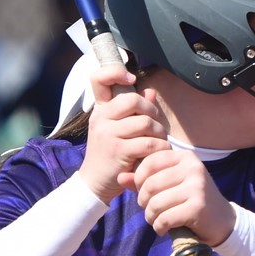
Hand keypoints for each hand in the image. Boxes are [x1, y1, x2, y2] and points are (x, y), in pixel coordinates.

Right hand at [78, 65, 169, 202]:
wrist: (94, 183)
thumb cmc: (109, 155)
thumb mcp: (116, 130)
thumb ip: (133, 111)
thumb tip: (150, 92)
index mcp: (100, 110)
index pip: (98, 78)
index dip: (115, 72)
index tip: (131, 81)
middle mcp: (101, 118)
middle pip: (132, 100)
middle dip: (151, 111)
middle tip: (155, 124)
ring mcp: (108, 134)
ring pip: (145, 122)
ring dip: (159, 133)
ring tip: (159, 142)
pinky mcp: (119, 151)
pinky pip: (148, 143)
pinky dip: (159, 148)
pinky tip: (158, 153)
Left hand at [131, 150, 234, 245]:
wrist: (222, 221)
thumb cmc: (191, 200)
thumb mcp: (170, 185)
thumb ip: (144, 180)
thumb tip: (119, 178)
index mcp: (185, 157)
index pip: (150, 161)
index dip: (139, 179)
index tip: (143, 192)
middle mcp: (193, 168)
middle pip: (150, 185)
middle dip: (143, 202)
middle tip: (149, 210)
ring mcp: (197, 187)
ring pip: (155, 203)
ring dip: (150, 217)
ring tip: (155, 220)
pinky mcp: (198, 207)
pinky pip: (165, 218)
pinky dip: (159, 227)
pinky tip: (163, 229)